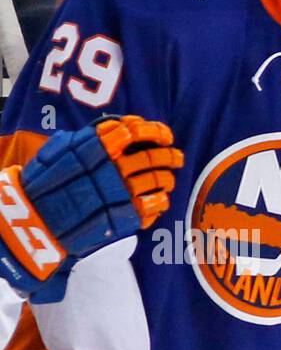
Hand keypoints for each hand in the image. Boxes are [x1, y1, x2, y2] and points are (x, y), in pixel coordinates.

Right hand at [0, 115, 181, 300]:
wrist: (35, 222)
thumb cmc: (44, 185)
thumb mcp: (56, 152)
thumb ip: (85, 139)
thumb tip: (115, 128)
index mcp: (91, 147)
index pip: (132, 130)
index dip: (154, 130)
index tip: (164, 133)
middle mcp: (108, 168)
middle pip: (151, 156)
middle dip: (168, 154)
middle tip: (176, 155)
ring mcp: (118, 192)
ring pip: (157, 179)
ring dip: (167, 177)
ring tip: (169, 177)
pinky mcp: (124, 216)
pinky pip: (155, 204)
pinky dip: (162, 199)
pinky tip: (160, 198)